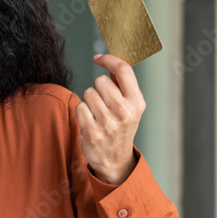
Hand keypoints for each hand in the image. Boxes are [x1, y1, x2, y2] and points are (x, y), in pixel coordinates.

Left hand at [75, 53, 145, 184]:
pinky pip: (79, 107)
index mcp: (137, 102)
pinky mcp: (92, 131)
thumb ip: (122, 84)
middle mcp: (124, 111)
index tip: (98, 58)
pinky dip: (81, 112)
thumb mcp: (130, 106)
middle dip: (97, 88)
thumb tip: (111, 62)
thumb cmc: (121, 126)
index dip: (109, 59)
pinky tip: (90, 121)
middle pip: (100, 80)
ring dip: (89, 100)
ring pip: (88, 93)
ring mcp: (108, 122)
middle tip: (103, 102)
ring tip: (97, 113)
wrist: (114, 159)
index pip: (123, 70)